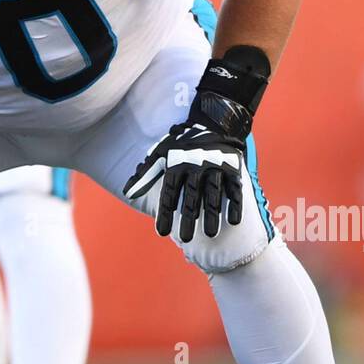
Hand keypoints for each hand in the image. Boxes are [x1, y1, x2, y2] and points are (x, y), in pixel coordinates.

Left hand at [123, 120, 243, 241]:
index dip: (165, 212)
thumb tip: (127, 193)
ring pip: (213, 193)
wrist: (213, 124)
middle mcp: (196, 165)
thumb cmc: (181, 145)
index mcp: (177, 164)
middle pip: (192, 195)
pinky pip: (234, 188)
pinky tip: (233, 221)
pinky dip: (235, 204)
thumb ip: (145, 175)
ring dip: (212, 214)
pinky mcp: (233, 168)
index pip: (169, 191)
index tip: (162, 233)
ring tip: (209, 234)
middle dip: (188, 217)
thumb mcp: (161, 155)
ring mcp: (216, 166)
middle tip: (184, 238)